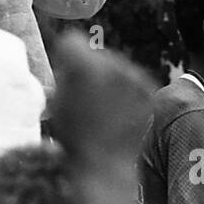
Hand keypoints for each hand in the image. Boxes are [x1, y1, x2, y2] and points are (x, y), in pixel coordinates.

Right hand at [48, 33, 154, 168]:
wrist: (105, 162)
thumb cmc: (74, 136)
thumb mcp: (55, 102)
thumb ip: (62, 75)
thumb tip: (69, 65)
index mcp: (82, 64)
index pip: (71, 40)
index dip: (66, 57)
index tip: (66, 73)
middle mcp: (110, 63)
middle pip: (96, 53)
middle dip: (91, 67)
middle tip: (86, 93)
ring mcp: (132, 75)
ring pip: (116, 64)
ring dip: (110, 78)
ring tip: (104, 105)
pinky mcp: (148, 87)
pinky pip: (133, 78)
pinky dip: (127, 89)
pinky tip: (120, 109)